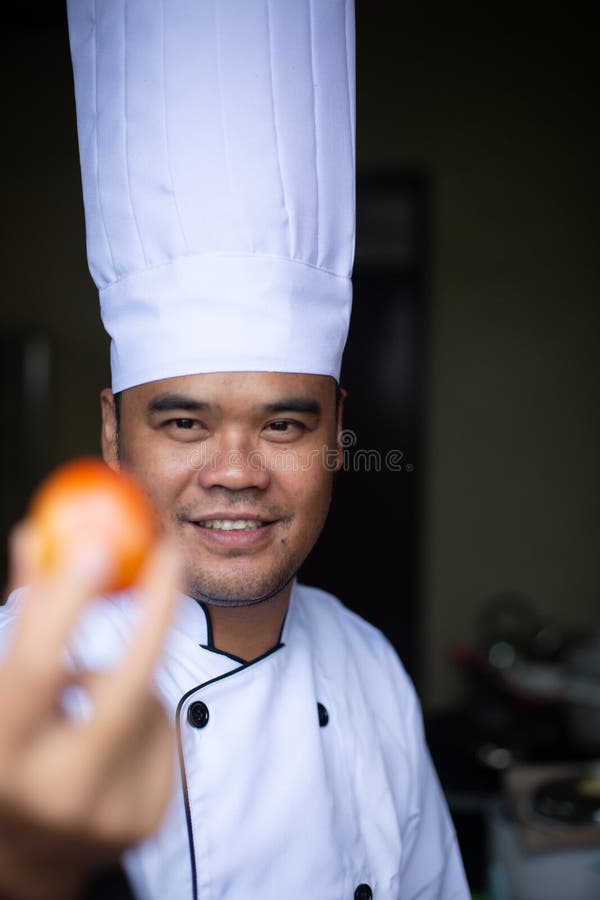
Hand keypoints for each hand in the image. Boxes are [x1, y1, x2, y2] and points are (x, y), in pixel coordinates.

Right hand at [0, 526, 181, 899]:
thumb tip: (37, 536)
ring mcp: (108, 815)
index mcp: (4, 756)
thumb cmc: (10, 747)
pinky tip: (114, 738)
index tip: (98, 544)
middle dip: (155, 610)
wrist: (26, 855)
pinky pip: (163, 730)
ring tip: (87, 702)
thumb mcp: (3, 689)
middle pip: (123, 688)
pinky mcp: (148, 819)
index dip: (66, 602)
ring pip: (147, 702)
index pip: (36, 668)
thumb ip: (26, 615)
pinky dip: (144, 714)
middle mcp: (55, 794)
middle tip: (172, 553)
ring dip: (127, 677)